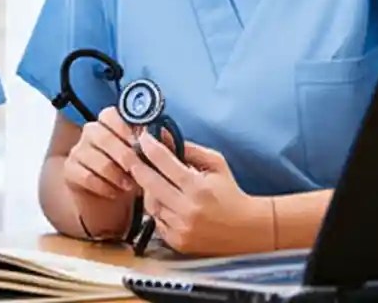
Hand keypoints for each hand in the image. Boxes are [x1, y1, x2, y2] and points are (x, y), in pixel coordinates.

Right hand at [64, 106, 143, 238]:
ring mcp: (78, 151)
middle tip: (138, 170)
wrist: (108, 201)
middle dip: (125, 156)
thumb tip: (164, 132)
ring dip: (117, 175)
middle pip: (102, 136)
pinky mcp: (70, 170)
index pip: (110, 114)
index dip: (125, 128)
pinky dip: (104, 186)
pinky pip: (87, 176)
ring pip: (96, 159)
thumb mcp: (147, 159)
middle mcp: (90, 133)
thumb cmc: (130, 175)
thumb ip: (156, 144)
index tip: (140, 143)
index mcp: (108, 124)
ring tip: (130, 185)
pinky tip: (115, 191)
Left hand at [131, 133, 273, 255]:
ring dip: (148, 190)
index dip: (149, 147)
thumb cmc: (230, 192)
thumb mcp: (216, 164)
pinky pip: (156, 221)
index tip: (142, 137)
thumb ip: (189, 149)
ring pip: (150, 203)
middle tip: (129, 155)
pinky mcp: (178, 242)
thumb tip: (163, 135)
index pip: (163, 162)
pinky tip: (165, 203)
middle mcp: (187, 208)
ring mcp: (181, 227)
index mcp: (197, 187)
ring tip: (153, 181)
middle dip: (136, 165)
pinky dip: (158, 210)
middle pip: (149, 183)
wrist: (248, 229)